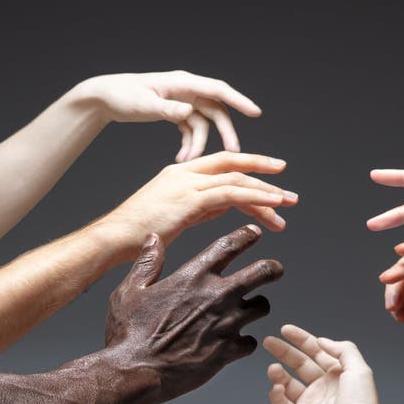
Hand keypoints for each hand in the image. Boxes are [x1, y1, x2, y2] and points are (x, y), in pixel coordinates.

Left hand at [81, 70, 260, 159]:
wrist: (105, 97)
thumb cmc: (122, 95)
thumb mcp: (144, 102)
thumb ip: (168, 108)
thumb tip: (189, 112)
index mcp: (183, 83)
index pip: (217, 90)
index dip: (238, 101)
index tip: (255, 113)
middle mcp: (187, 91)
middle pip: (215, 112)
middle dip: (225, 133)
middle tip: (234, 154)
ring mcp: (182, 103)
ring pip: (203, 125)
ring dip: (199, 146)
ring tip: (188, 163)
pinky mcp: (175, 113)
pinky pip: (189, 131)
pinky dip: (188, 146)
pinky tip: (180, 160)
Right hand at [106, 153, 296, 253]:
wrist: (113, 239)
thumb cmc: (136, 235)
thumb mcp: (173, 216)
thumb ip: (199, 208)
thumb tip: (223, 207)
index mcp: (179, 174)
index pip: (221, 164)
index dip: (249, 167)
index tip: (272, 177)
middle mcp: (185, 173)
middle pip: (234, 165)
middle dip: (265, 176)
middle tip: (289, 194)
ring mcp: (188, 183)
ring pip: (237, 179)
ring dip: (266, 191)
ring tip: (289, 204)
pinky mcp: (191, 199)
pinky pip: (232, 193)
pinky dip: (256, 197)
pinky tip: (273, 206)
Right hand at [106, 226, 282, 403]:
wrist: (136, 372)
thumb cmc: (129, 333)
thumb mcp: (130, 291)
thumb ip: (147, 263)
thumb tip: (153, 239)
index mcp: (193, 276)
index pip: (230, 246)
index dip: (247, 236)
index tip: (254, 234)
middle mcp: (216, 296)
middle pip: (262, 272)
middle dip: (273, 269)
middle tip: (275, 270)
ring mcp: (225, 325)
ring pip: (262, 307)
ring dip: (258, 306)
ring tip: (251, 309)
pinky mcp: (227, 352)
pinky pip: (250, 342)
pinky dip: (245, 342)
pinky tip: (236, 343)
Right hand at [264, 327, 386, 403]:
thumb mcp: (359, 369)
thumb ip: (342, 349)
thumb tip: (321, 340)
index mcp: (335, 375)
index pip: (314, 352)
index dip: (300, 339)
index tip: (285, 330)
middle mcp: (321, 388)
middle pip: (297, 364)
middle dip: (282, 352)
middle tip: (269, 342)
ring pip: (287, 384)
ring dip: (278, 374)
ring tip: (273, 369)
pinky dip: (277, 396)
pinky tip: (277, 388)